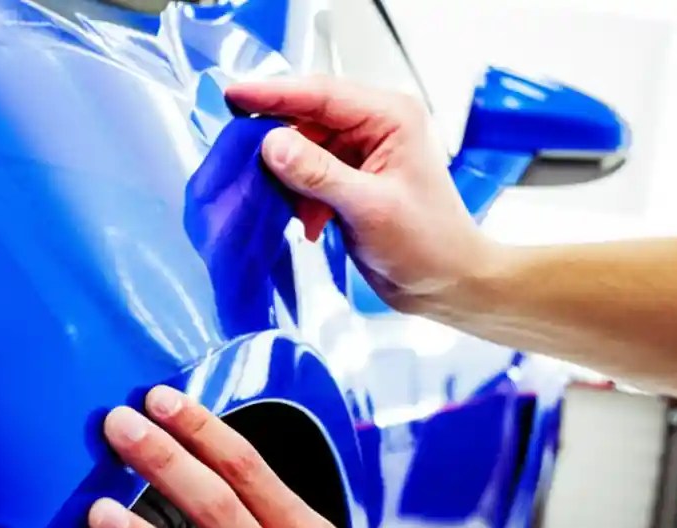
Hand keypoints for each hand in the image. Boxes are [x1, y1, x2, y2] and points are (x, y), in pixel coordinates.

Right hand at [225, 77, 495, 306]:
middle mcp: (374, 126)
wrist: (445, 283)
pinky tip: (306, 222)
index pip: (320, 94)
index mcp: (389, 117)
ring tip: (277, 201)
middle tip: (235, 155)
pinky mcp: (350, 180)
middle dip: (274, 140)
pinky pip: (308, 174)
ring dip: (287, 176)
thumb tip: (271, 143)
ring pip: (303, 148)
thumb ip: (318, 173)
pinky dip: (298, 196)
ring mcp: (361, 153)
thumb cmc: (427, 243)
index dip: (272, 94)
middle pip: (307, 118)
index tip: (231, 96)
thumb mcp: (369, 207)